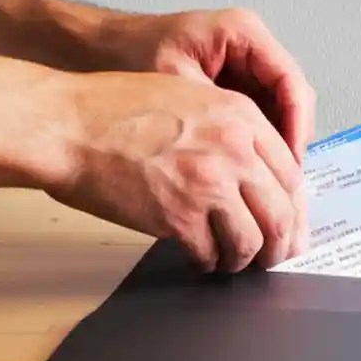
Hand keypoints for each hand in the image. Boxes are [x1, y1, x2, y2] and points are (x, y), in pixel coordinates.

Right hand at [48, 70, 306, 272]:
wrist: (67, 125)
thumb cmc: (115, 109)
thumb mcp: (191, 96)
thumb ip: (231, 130)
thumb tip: (256, 174)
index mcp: (241, 116)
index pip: (292, 173)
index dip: (294, 206)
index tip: (291, 222)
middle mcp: (234, 150)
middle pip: (282, 212)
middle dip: (282, 243)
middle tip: (276, 257)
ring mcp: (208, 185)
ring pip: (253, 241)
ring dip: (247, 259)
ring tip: (234, 261)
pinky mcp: (178, 217)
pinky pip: (212, 254)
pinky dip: (210, 263)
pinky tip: (202, 259)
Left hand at [101, 8, 315, 160]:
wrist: (88, 48)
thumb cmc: (123, 54)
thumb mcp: (176, 85)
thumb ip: (217, 117)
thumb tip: (249, 161)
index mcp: (242, 33)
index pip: (291, 83)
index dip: (297, 127)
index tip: (290, 163)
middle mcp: (249, 46)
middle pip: (290, 98)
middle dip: (289, 141)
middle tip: (285, 182)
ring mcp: (241, 64)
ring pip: (276, 110)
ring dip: (274, 146)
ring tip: (267, 181)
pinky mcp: (228, 83)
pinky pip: (255, 115)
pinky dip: (255, 143)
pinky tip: (247, 170)